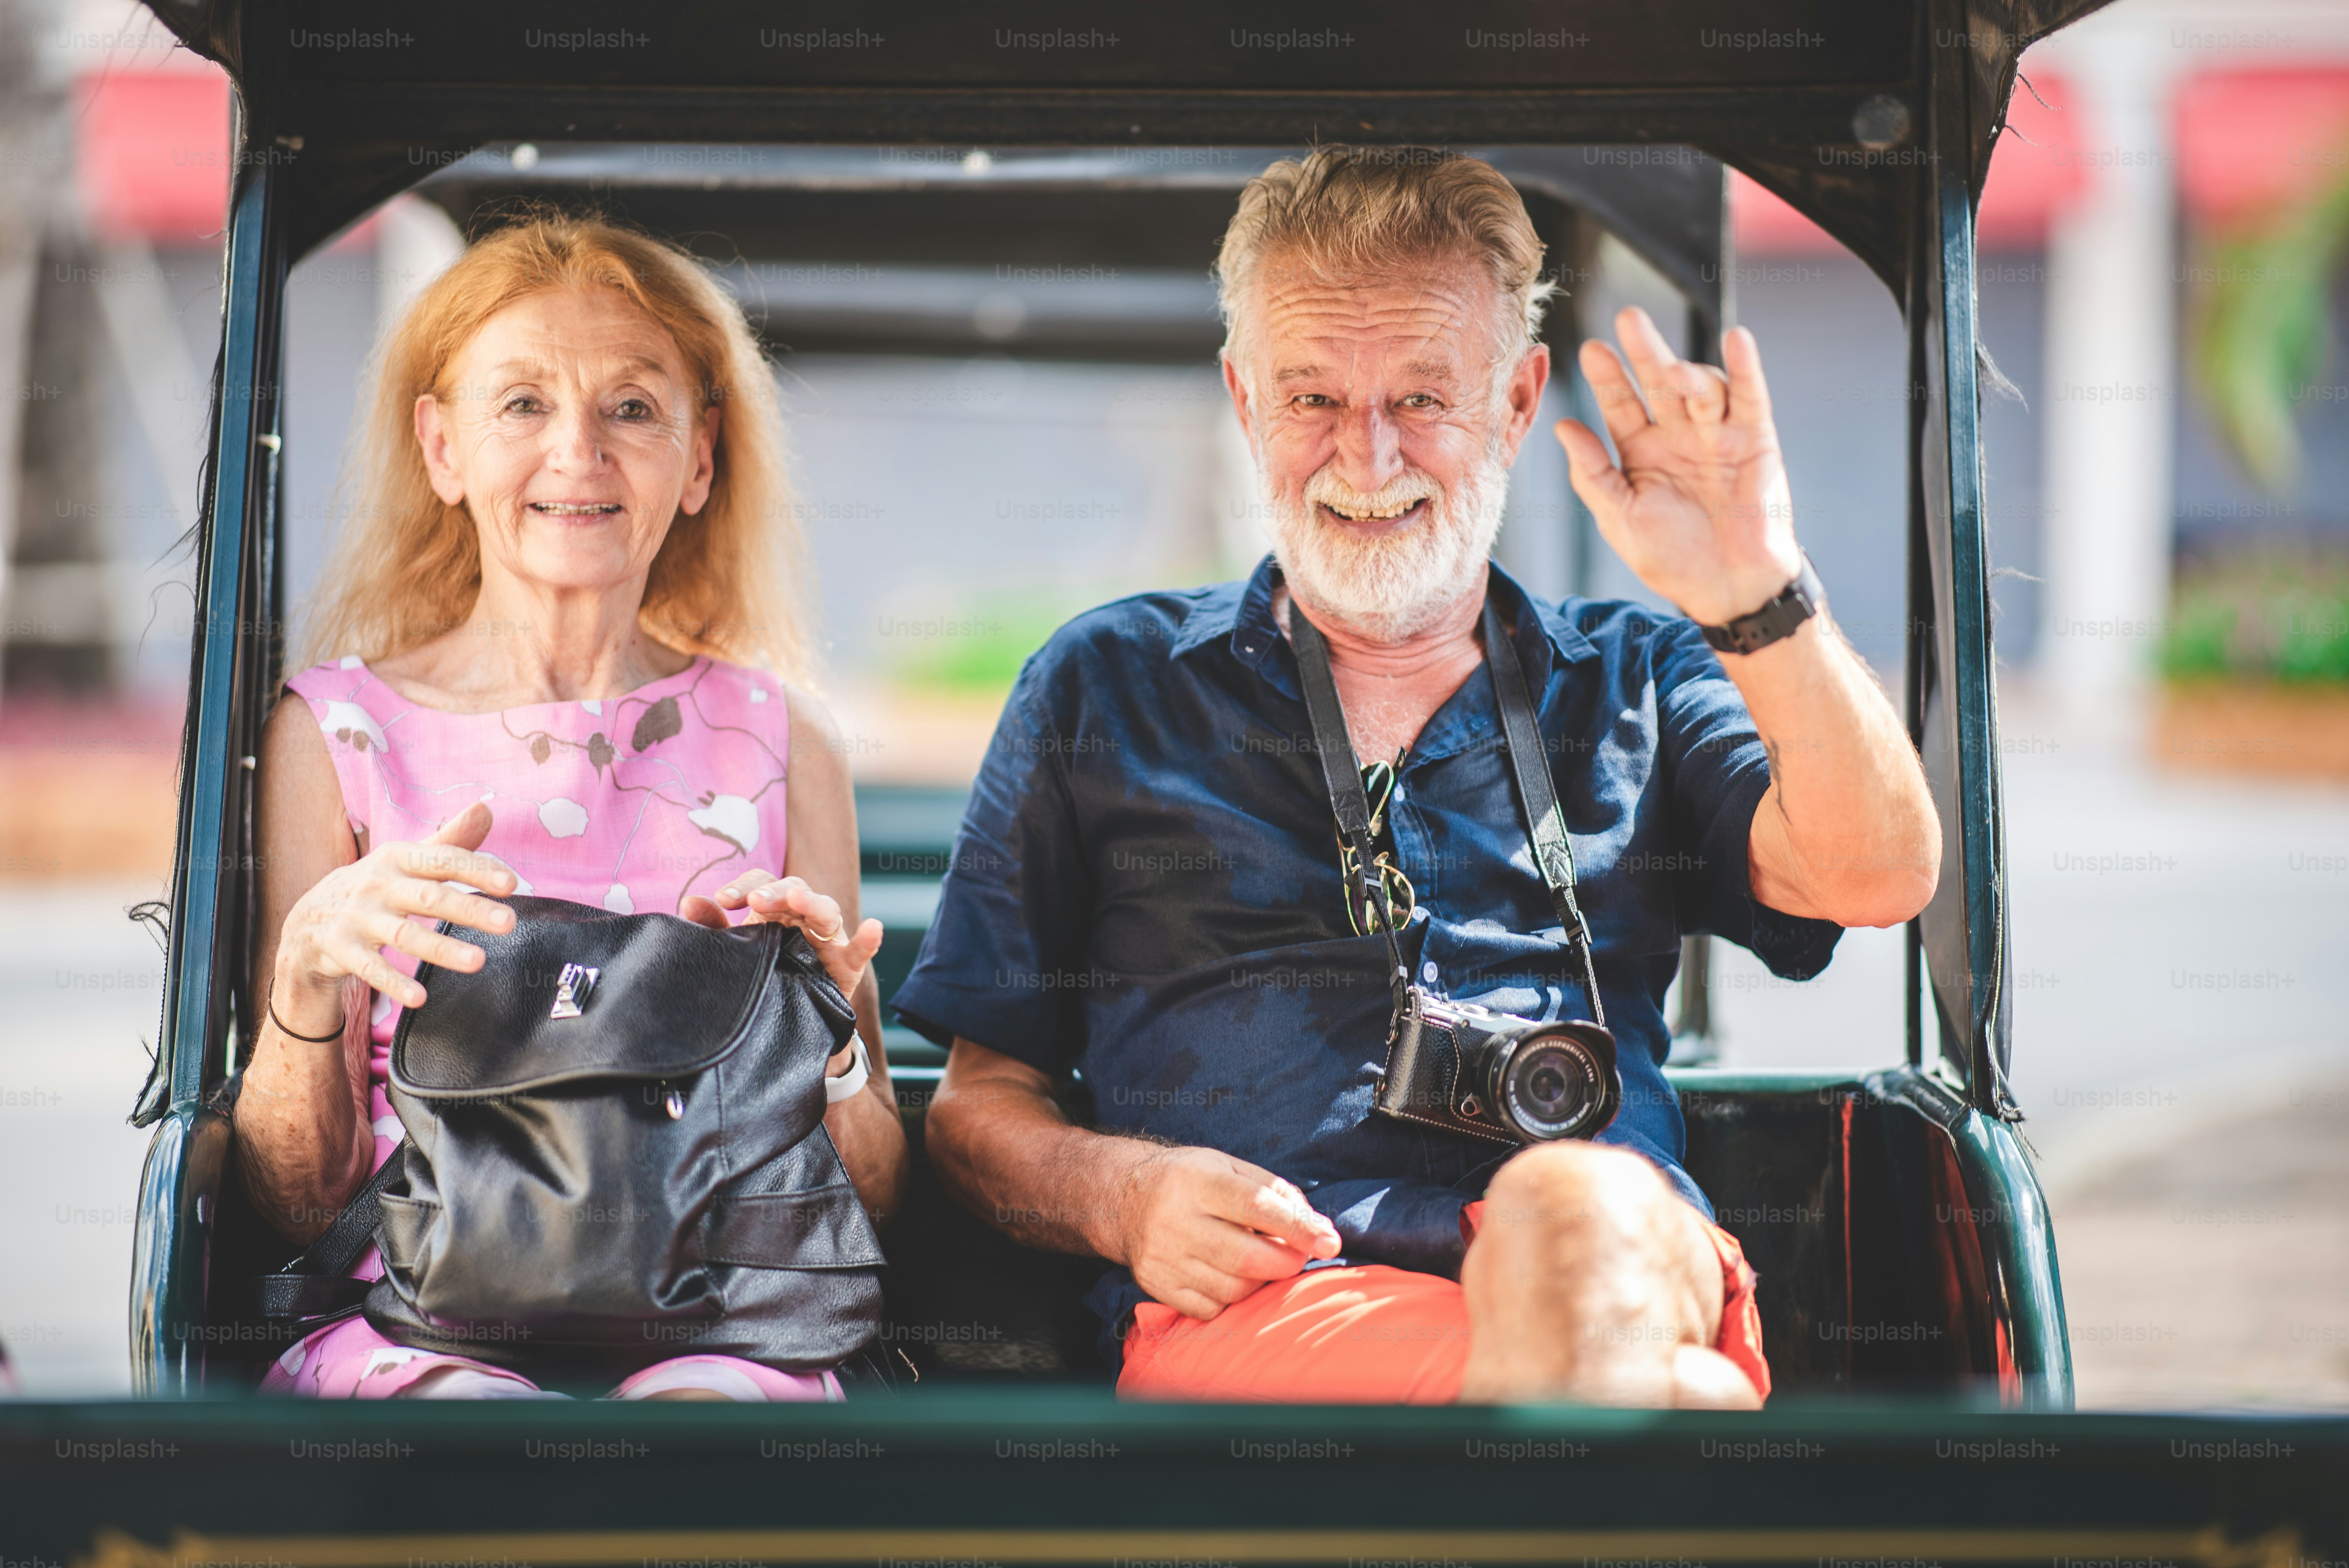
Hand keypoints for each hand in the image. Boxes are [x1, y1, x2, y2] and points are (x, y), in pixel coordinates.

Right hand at [270, 799, 517, 1029]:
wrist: (307, 918)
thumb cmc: (376, 886)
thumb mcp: (407, 860)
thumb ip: (450, 841)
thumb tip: (487, 808)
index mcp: (397, 858)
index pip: (442, 860)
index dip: (476, 869)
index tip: (511, 883)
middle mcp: (377, 884)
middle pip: (429, 896)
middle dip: (469, 909)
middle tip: (509, 922)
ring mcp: (356, 916)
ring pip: (403, 934)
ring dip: (441, 949)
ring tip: (478, 961)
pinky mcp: (339, 946)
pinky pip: (369, 967)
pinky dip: (393, 982)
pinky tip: (419, 997)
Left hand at [680, 869, 881, 1000]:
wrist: (786, 1022)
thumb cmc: (761, 974)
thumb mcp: (736, 951)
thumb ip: (713, 928)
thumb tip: (687, 903)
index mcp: (773, 910)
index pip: (761, 884)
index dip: (744, 886)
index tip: (723, 900)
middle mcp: (802, 917)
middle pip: (795, 891)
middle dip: (775, 891)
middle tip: (756, 901)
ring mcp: (827, 939)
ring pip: (826, 912)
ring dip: (813, 902)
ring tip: (798, 899)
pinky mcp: (846, 966)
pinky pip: (860, 952)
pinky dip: (868, 940)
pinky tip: (873, 928)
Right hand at [1112, 1145, 1342, 1319]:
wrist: (1123, 1199)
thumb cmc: (1191, 1180)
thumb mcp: (1230, 1167)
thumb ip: (1276, 1193)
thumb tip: (1318, 1230)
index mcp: (1198, 1180)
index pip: (1256, 1206)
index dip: (1299, 1227)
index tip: (1331, 1242)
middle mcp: (1175, 1219)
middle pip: (1247, 1257)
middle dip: (1286, 1262)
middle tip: (1298, 1255)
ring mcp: (1162, 1257)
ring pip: (1233, 1288)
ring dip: (1261, 1281)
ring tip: (1261, 1261)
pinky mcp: (1156, 1285)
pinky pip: (1211, 1308)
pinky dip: (1233, 1298)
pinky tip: (1231, 1276)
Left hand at [1554, 306, 1803, 627]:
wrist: (1727, 588)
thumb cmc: (1671, 557)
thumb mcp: (1620, 518)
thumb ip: (1593, 474)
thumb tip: (1562, 428)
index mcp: (1641, 452)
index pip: (1620, 405)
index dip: (1608, 378)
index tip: (1591, 350)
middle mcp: (1677, 436)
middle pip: (1658, 383)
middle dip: (1645, 351)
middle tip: (1630, 319)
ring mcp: (1717, 434)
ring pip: (1702, 388)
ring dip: (1688, 373)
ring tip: (1673, 373)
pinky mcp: (1755, 440)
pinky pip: (1750, 398)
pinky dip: (1746, 369)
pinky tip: (1736, 341)